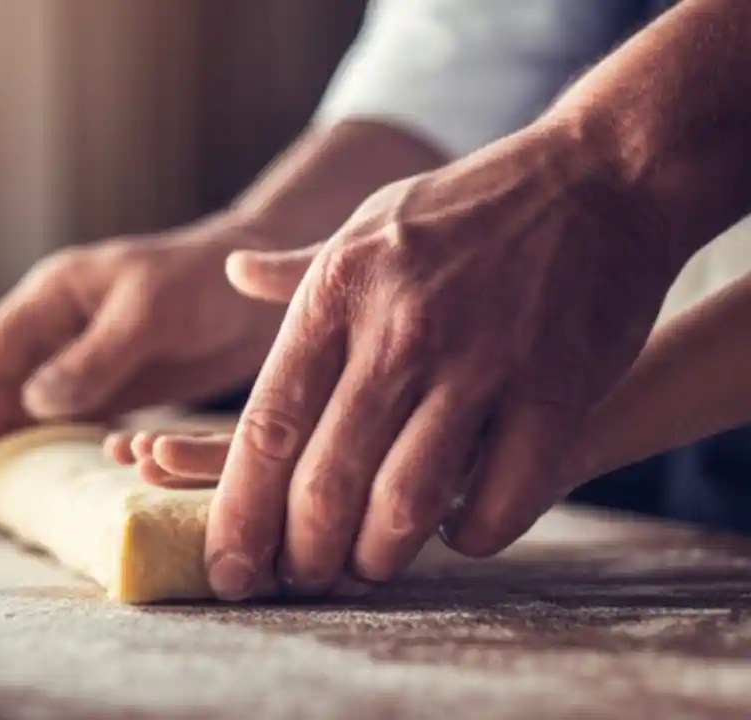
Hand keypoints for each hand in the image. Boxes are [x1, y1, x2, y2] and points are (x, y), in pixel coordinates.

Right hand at [0, 215, 285, 503]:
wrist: (255, 288)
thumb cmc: (203, 283)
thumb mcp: (149, 311)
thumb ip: (94, 357)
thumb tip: (33, 403)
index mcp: (53, 296)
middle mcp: (52, 330)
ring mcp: (72, 362)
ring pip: (7, 409)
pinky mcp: (99, 389)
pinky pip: (46, 422)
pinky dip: (17, 448)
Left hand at [204, 122, 690, 599]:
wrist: (598, 178)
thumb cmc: (466, 208)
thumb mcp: (367, 222)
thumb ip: (296, 269)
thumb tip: (232, 273)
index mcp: (336, 296)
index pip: (265, 428)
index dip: (239, 512)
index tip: (229, 567)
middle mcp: (397, 333)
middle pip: (326, 481)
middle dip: (305, 555)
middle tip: (303, 580)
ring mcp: (478, 362)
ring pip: (405, 502)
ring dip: (379, 558)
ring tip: (369, 568)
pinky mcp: (553, 389)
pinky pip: (501, 500)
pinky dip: (470, 536)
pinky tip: (456, 532)